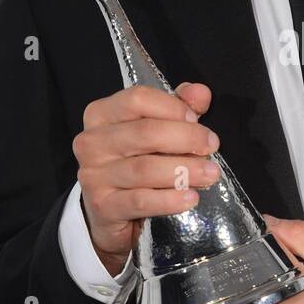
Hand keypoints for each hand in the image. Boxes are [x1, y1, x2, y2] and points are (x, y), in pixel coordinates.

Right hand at [73, 81, 220, 275]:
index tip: (196, 119)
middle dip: (186, 138)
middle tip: (211, 145)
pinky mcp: (102, 206)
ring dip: (183, 170)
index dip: (172, 107)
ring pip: (144, 168)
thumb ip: (177, 107)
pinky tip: (190, 198)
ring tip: (210, 174)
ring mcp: (93, 175)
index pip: (137, 99)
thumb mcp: (154, 129)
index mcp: (101, 114)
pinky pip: (141, 201)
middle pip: (144, 133)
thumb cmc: (134, 162)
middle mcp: (92, 142)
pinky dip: (169, 199)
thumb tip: (200, 92)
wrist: (108, 211)